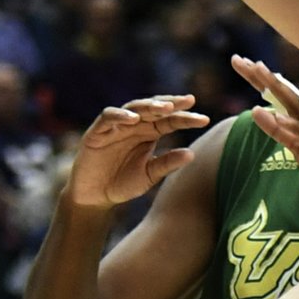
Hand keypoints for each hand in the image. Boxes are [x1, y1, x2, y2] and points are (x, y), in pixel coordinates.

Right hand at [64, 96, 207, 211]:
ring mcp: (116, 126)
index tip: (204, 120)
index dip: (186, 119)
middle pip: (155, 109)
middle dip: (172, 104)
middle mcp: (135, 125)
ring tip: (166, 107)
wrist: (94, 196)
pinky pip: (109, 117)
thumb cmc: (122, 183)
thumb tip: (192, 154)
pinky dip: (120, 115)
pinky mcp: (97, 131)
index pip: (170, 121)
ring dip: (150, 106)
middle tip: (190, 102)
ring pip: (134, 107)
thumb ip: (167, 164)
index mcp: (149, 133)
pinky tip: (134, 119)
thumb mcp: (148, 176)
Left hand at [230, 57, 298, 229]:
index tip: (240, 62)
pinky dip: (292, 125)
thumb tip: (257, 110)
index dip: (259, 79)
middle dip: (262, 76)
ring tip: (258, 70)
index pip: (279, 96)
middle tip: (238, 59)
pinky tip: (276, 115)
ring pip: (296, 106)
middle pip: (284, 93)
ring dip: (277, 88)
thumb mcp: (298, 151)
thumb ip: (279, 132)